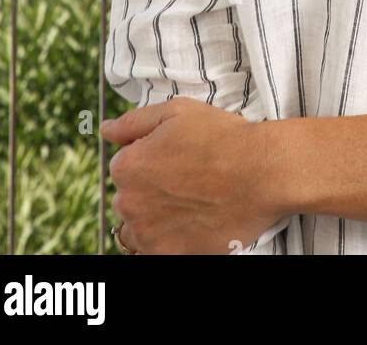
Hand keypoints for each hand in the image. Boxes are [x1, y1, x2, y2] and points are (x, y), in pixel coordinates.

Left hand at [99, 97, 281, 254]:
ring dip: (152, 220)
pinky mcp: (168, 255)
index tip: (175, 160)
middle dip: (149, 192)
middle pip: (128, 200)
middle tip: (186, 181)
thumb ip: (134, 122)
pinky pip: (153, 251)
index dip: (150, 161)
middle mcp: (129, 203)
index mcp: (127, 166)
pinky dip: (167, 240)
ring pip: (137, 230)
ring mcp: (147, 233)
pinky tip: (190, 223)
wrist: (260, 172)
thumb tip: (105, 130)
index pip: (123, 168)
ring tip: (186, 206)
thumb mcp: (176, 112)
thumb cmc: (221, 138)